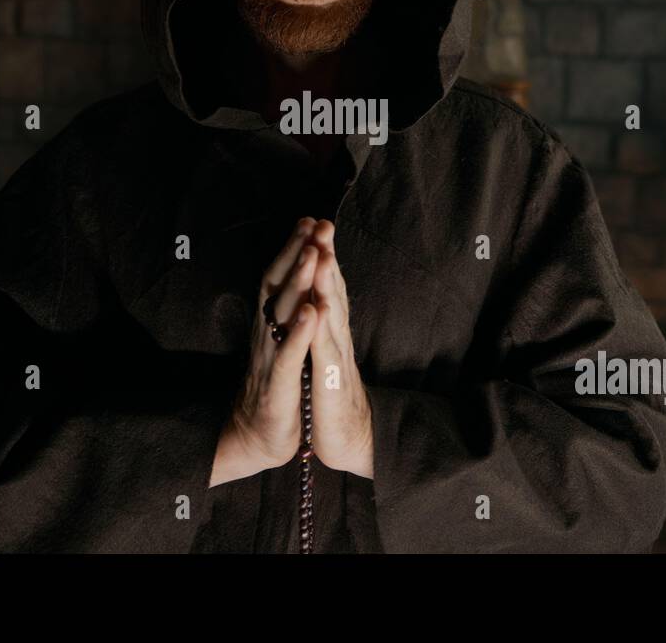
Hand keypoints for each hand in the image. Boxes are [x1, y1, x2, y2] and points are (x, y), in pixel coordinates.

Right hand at [211, 217, 319, 486]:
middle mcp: (266, 333)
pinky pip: (288, 354)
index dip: (292, 247)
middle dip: (295, 252)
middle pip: (277, 285)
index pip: (279, 278)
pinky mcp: (277, 384)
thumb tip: (296, 275)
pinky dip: (300, 332)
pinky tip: (313, 312)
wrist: (256, 437)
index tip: (309, 218)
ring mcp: (270, 357)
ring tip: (313, 253)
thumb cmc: (277, 386)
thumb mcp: (282, 342)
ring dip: (298, 282)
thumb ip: (286, 310)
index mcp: (270, 323)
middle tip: (312, 222)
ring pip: (283, 313)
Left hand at [307, 220, 373, 477]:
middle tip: (322, 223)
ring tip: (321, 253)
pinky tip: (317, 309)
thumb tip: (321, 295)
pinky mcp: (330, 384)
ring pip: (331, 316)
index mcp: (331, 333)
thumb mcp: (325, 355)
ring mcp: (336, 360)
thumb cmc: (331, 396)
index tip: (314, 223)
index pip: (327, 288)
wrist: (351, 441)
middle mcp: (337, 340)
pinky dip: (320, 329)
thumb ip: (326, 325)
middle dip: (326, 257)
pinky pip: (325, 353)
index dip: (322, 255)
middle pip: (333, 292)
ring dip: (327, 284)